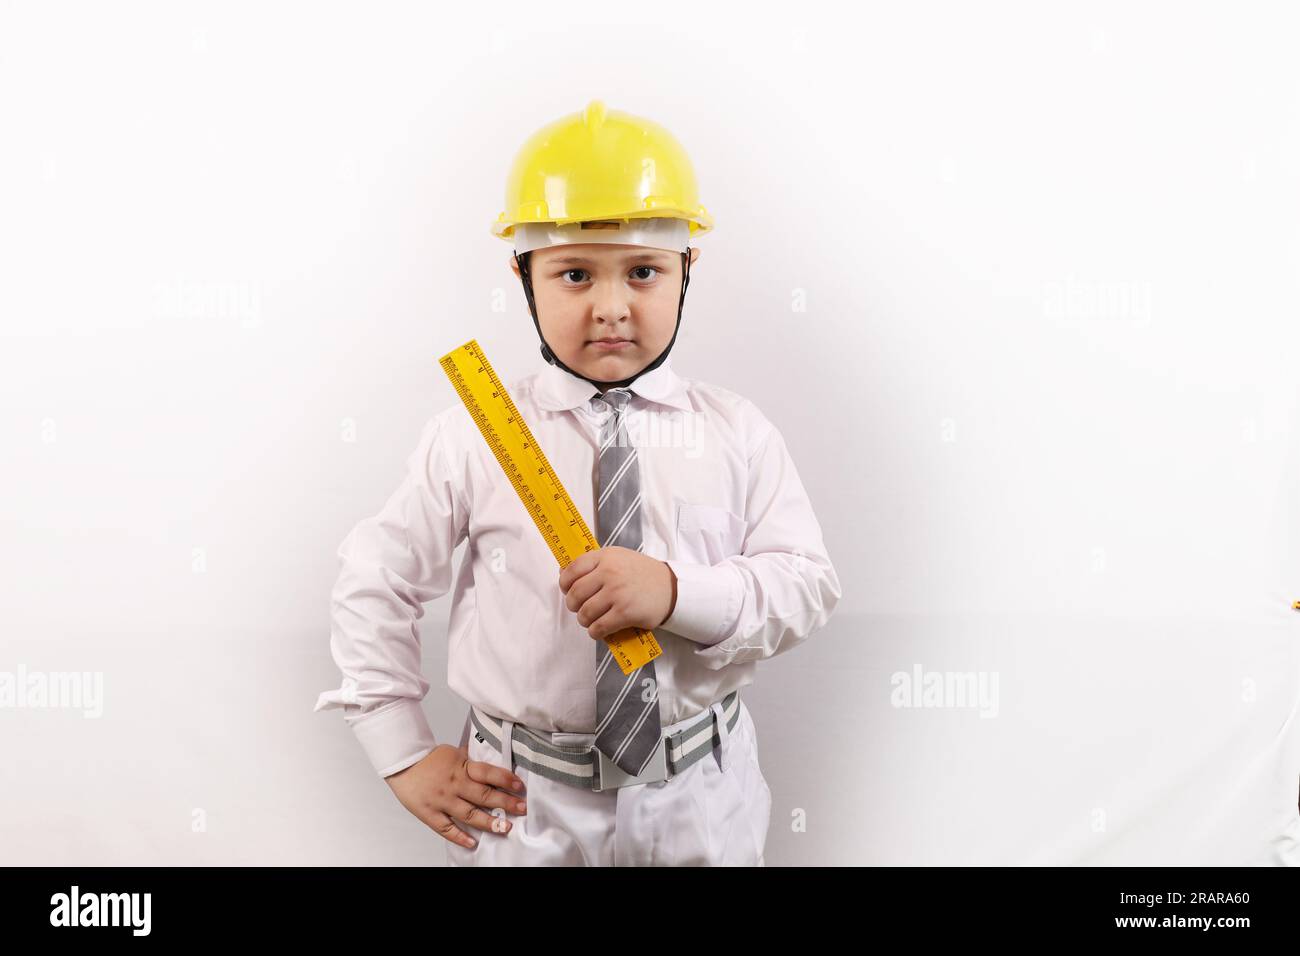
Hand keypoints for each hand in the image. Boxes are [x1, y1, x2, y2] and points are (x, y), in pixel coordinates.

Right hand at [385, 744, 526, 848]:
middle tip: (522, 808)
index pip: (488, 773)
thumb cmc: (428, 758)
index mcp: (461, 767)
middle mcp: (454, 784)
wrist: (401, 762)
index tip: (520, 786)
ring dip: (489, 822)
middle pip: (484, 795)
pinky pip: (446, 828)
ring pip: (469, 814)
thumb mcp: (453, 752)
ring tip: (505, 827)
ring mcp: (442, 801)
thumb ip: (469, 759)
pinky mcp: (429, 814)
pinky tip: (473, 843)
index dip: (505, 779)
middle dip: (506, 803)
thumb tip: (487, 756)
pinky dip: (460, 837)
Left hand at [558, 546, 676, 640]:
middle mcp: (610, 572)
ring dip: (584, 620)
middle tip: (580, 608)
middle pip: (575, 594)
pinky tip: (600, 629)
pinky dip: (595, 632)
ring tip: (592, 620)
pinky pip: (598, 628)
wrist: (671, 588)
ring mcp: (617, 593)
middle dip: (573, 605)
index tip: (567, 590)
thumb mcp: (618, 558)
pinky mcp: (625, 613)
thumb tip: (563, 573)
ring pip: (584, 613)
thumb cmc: (642, 574)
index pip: (572, 569)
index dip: (564, 583)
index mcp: (606, 557)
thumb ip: (594, 564)